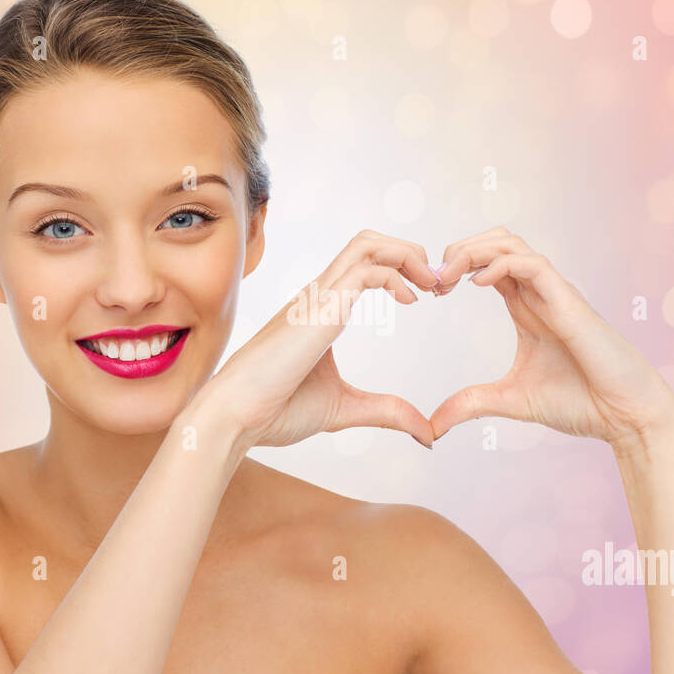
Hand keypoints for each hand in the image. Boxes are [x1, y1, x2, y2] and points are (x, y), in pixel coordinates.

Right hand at [199, 230, 441, 449]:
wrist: (236, 417)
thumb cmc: (275, 410)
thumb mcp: (346, 410)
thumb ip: (387, 412)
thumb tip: (426, 432)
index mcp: (322, 310)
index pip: (365, 264)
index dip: (403, 268)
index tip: (429, 294)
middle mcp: (320, 295)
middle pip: (369, 242)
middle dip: (410, 251)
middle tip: (437, 282)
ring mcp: (318, 297)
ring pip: (367, 244)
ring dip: (407, 255)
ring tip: (430, 282)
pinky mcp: (320, 308)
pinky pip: (365, 270)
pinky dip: (396, 275)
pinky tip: (410, 301)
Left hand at [427, 227, 673, 448]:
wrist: (624, 415)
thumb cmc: (580, 402)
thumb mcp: (511, 401)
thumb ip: (472, 405)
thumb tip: (432, 425)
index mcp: (525, 306)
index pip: (486, 264)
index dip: (454, 267)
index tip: (431, 292)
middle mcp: (538, 293)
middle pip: (495, 242)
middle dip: (459, 250)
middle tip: (434, 280)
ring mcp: (555, 293)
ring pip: (511, 243)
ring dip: (474, 250)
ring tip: (448, 276)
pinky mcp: (569, 302)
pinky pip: (533, 265)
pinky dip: (500, 264)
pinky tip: (476, 284)